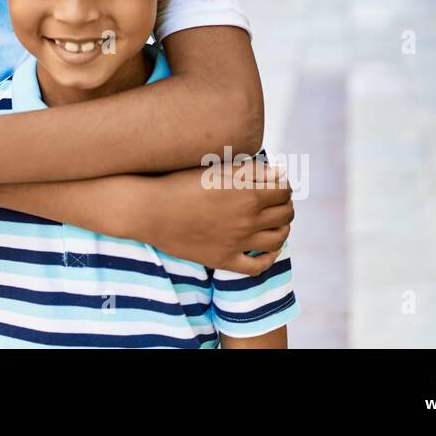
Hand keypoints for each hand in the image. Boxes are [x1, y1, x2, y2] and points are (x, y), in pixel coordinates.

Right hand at [133, 161, 292, 273]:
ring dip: (282, 228)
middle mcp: (248, 220)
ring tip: (275, 222)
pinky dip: (269, 258)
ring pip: (278, 239)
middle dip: (285, 204)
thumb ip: (251, 170)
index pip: (284, 190)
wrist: (150, 210)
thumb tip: (280, 173)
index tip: (276, 183)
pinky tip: (267, 249)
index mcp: (248, 194)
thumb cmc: (180, 182)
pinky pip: (258, 266)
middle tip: (276, 200)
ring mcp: (238, 243)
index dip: (283, 184)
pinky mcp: (225, 260)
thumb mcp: (216, 169)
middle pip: (285, 214)